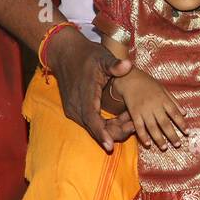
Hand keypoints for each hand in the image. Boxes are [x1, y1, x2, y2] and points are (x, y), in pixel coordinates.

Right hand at [46, 31, 137, 152]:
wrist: (65, 53)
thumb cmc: (87, 55)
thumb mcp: (103, 57)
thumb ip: (115, 64)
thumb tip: (128, 65)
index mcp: (84, 93)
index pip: (91, 118)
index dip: (101, 132)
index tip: (110, 146)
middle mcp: (75, 105)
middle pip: (94, 127)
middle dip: (114, 132)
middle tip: (134, 127)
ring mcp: (73, 109)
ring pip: (93, 127)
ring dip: (111, 128)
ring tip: (131, 121)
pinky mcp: (74, 110)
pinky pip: (90, 122)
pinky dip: (104, 124)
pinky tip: (120, 118)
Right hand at [116, 75, 187, 150]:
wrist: (129, 78)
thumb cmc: (148, 83)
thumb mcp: (163, 89)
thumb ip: (174, 101)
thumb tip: (185, 113)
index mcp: (163, 99)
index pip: (175, 113)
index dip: (181, 123)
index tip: (187, 132)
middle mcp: (154, 106)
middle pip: (165, 123)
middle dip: (172, 135)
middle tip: (178, 144)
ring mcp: (144, 110)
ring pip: (152, 127)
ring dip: (159, 139)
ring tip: (164, 147)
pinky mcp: (134, 113)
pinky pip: (139, 127)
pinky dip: (143, 136)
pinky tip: (147, 144)